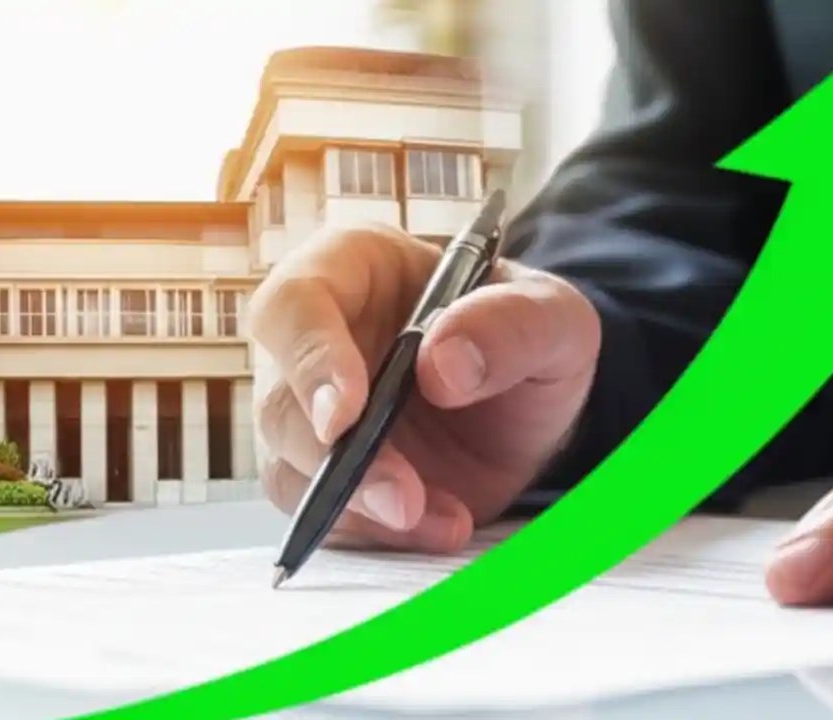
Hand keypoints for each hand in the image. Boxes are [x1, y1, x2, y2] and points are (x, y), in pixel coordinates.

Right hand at [248, 223, 600, 553]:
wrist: (532, 405)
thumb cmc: (525, 335)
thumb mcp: (551, 315)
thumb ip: (511, 323)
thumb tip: (443, 363)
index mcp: (352, 268)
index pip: (297, 302)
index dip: (311, 358)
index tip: (347, 413)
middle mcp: (317, 339)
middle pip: (281, 399)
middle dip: (335, 458)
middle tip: (403, 497)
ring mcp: (313, 412)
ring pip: (289, 467)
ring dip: (357, 505)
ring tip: (442, 518)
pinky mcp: (327, 474)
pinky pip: (326, 514)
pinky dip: (380, 532)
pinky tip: (443, 523)